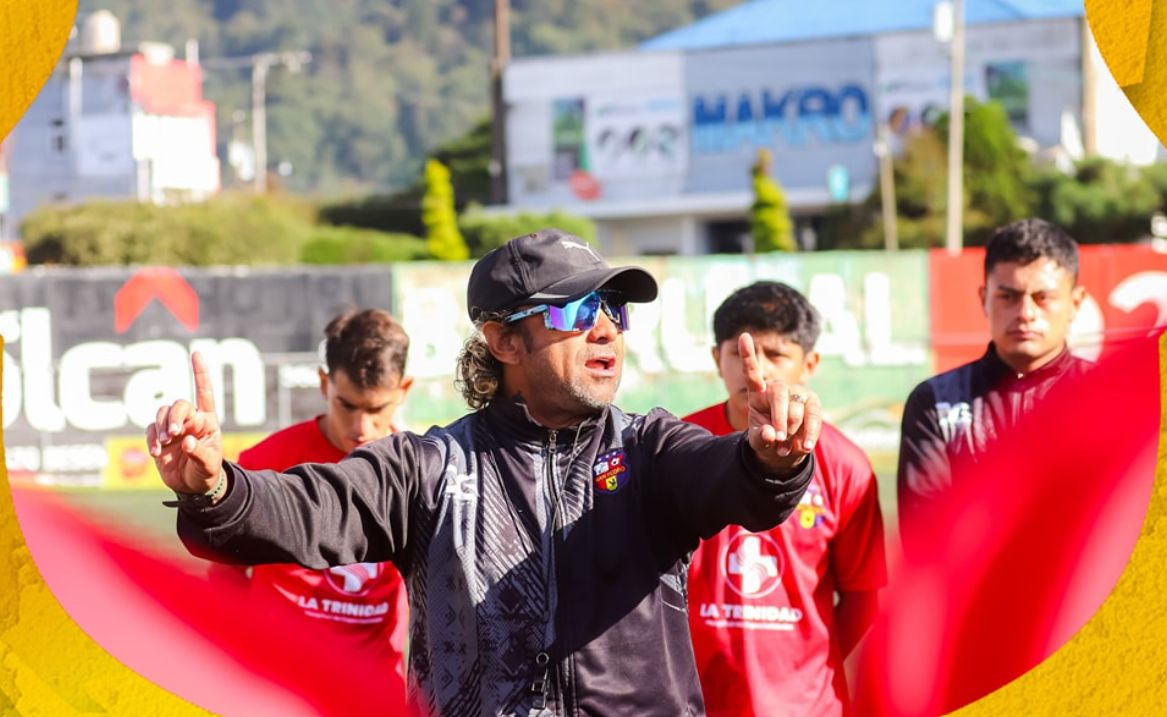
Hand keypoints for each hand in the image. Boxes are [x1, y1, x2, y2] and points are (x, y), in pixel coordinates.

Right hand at [146, 351, 223, 493]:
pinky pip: (150, 429)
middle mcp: (190, 419)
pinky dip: (151, 439)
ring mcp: (173, 428)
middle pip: (179, 404)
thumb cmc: (207, 472)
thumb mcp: (209, 464)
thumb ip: (199, 452)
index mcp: (207, 420)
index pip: (204, 392)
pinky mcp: (158, 437)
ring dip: (161, 426)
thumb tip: (186, 442)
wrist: (193, 487)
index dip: (200, 373)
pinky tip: (156, 453)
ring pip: (162, 413)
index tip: (196, 353)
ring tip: (165, 443)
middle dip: (174, 417)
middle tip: (174, 434)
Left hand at [740, 332, 821, 472]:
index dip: (747, 355)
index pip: (752, 372)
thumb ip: (760, 438)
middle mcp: (778, 388)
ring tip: (783, 449)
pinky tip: (802, 446)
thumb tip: (771, 434)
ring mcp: (797, 393)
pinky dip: (808, 434)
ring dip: (792, 432)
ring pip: (797, 410)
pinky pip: (813, 416)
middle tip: (778, 438)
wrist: (784, 447)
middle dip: (780, 419)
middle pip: (779, 395)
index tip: (743, 336)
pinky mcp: (812, 402)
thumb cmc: (766, 438)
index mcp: (758, 392)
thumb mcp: (758, 441)